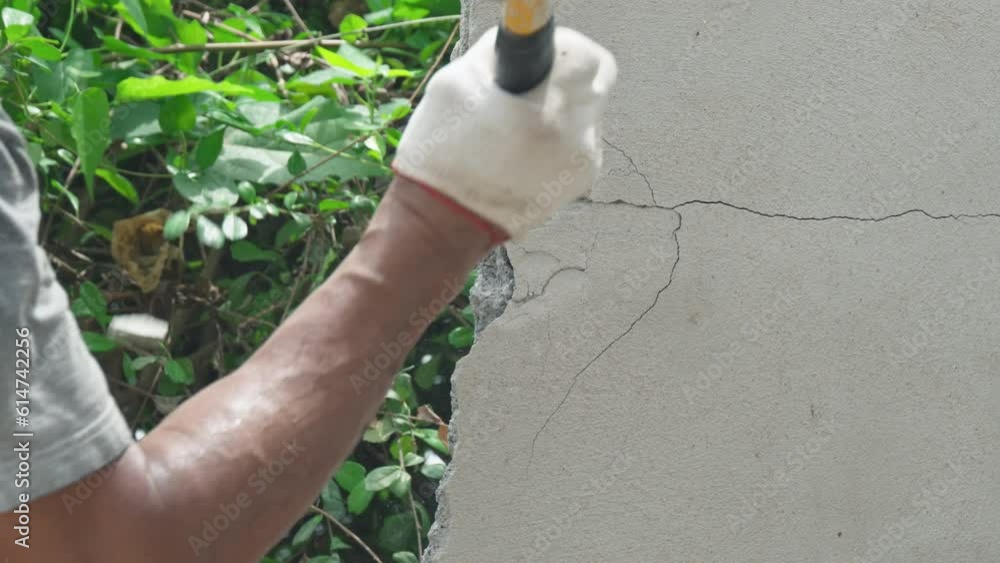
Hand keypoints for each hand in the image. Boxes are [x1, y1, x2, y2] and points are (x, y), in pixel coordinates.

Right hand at [393, 25, 617, 241]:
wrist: (447, 220)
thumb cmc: (442, 151)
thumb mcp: (457, 82)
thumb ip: (501, 54)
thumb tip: (526, 38)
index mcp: (547, 104)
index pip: (586, 56)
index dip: (564, 49)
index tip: (547, 54)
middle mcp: (576, 133)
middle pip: (597, 80)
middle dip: (569, 76)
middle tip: (538, 84)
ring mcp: (583, 159)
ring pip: (589, 111)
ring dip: (564, 108)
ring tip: (522, 126)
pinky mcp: (581, 179)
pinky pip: (581, 140)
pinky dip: (561, 137)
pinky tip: (527, 150)